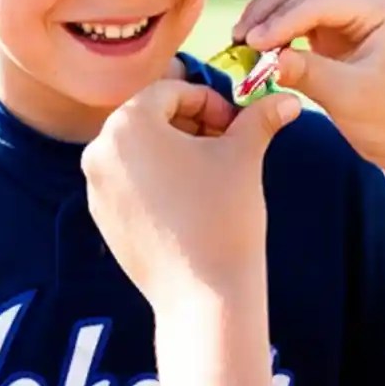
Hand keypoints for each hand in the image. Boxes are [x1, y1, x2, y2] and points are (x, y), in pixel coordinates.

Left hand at [82, 79, 300, 309]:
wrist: (203, 293)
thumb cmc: (222, 216)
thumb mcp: (244, 155)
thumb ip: (260, 117)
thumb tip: (288, 99)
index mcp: (128, 123)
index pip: (172, 92)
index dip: (210, 103)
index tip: (236, 125)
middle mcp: (100, 149)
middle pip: (151, 118)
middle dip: (191, 125)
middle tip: (226, 144)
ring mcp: (96, 186)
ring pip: (140, 150)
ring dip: (175, 151)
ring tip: (210, 173)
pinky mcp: (101, 216)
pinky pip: (130, 181)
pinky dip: (157, 180)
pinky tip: (189, 200)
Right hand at [233, 0, 384, 169]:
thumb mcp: (349, 98)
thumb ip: (306, 73)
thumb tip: (262, 58)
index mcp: (381, 6)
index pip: (318, 0)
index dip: (281, 20)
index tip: (251, 45)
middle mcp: (367, 1)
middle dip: (268, 11)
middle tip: (239, 41)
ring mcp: (351, 15)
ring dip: (267, 18)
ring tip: (242, 45)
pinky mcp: (337, 33)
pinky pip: (298, 21)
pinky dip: (276, 32)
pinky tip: (258, 51)